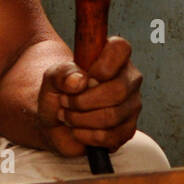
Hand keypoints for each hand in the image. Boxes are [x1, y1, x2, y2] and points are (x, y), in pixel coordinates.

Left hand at [36, 36, 142, 155]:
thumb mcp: (51, 78)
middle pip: (118, 90)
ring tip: (67, 115)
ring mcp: (131, 105)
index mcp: (113, 57)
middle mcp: (128, 79)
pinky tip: (76, 130)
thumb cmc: (59, 93)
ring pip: (112, 116)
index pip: (120, 48)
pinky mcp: (127, 129)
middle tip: (65, 101)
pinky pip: (110, 136)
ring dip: (80, 119)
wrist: (57, 121)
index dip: (102, 64)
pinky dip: (86, 135)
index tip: (85, 77)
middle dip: (82, 100)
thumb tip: (79, 81)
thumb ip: (62, 74)